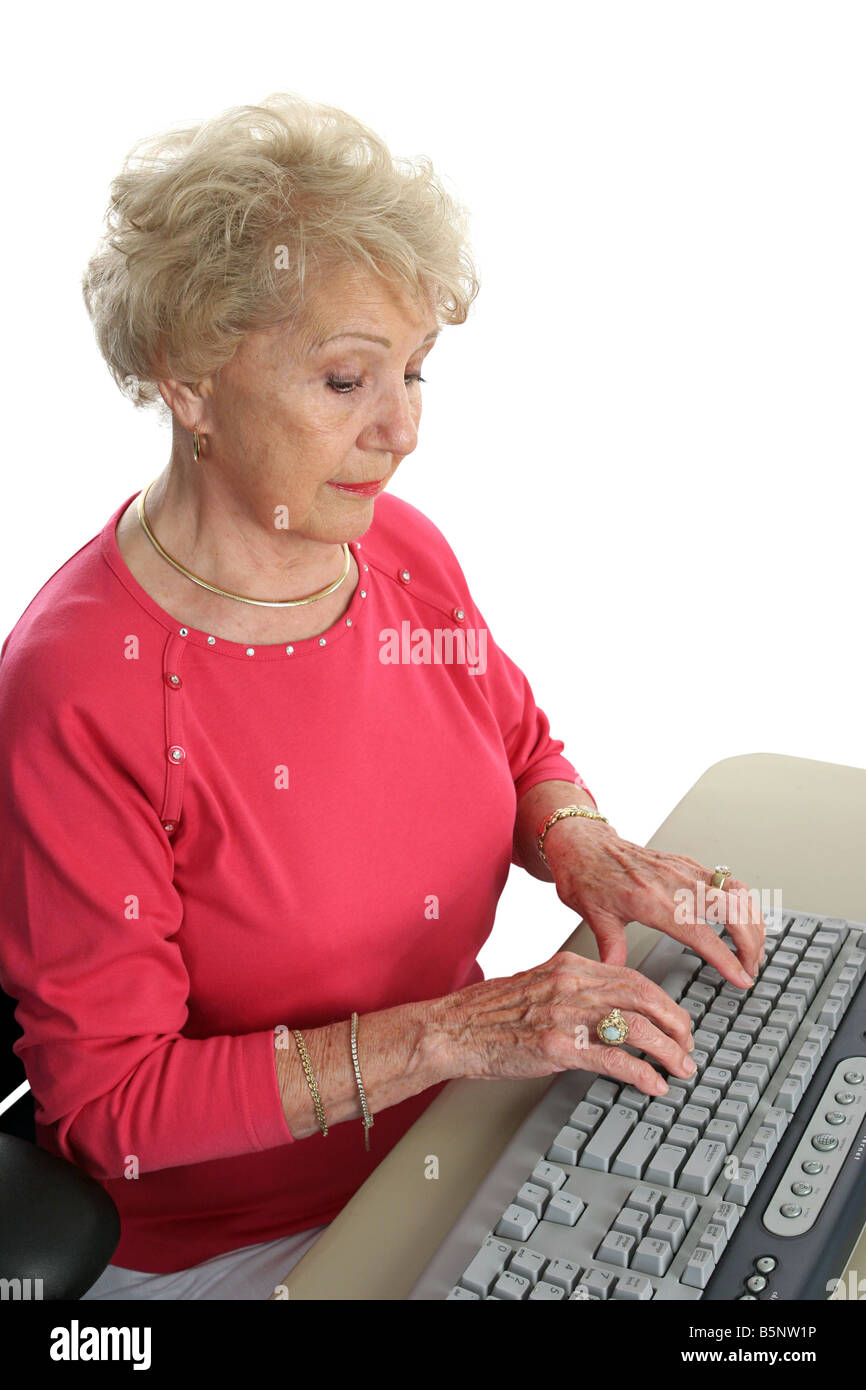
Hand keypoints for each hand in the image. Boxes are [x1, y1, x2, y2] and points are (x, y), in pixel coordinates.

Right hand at [430, 950, 694, 1094]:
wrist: (453, 1030)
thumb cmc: (488, 1014)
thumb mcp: (536, 986)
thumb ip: (572, 991)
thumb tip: (607, 1010)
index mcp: (568, 967)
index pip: (632, 977)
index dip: (662, 1000)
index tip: (675, 1018)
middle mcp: (571, 986)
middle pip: (643, 998)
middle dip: (675, 1023)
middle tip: (689, 1044)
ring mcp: (566, 1015)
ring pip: (637, 1027)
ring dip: (668, 1050)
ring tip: (681, 1067)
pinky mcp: (558, 1047)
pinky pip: (614, 1059)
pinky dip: (642, 1073)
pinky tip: (654, 1085)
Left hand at [543, 819, 764, 987]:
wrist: (582, 843)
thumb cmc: (585, 876)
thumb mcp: (594, 918)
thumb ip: (612, 949)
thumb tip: (617, 975)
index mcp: (651, 901)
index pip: (702, 934)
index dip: (727, 959)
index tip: (742, 978)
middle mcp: (673, 882)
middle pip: (731, 910)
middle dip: (751, 941)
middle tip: (752, 967)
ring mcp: (683, 869)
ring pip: (736, 892)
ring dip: (753, 919)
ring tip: (755, 947)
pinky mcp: (686, 862)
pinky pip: (726, 879)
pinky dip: (743, 900)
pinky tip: (745, 917)